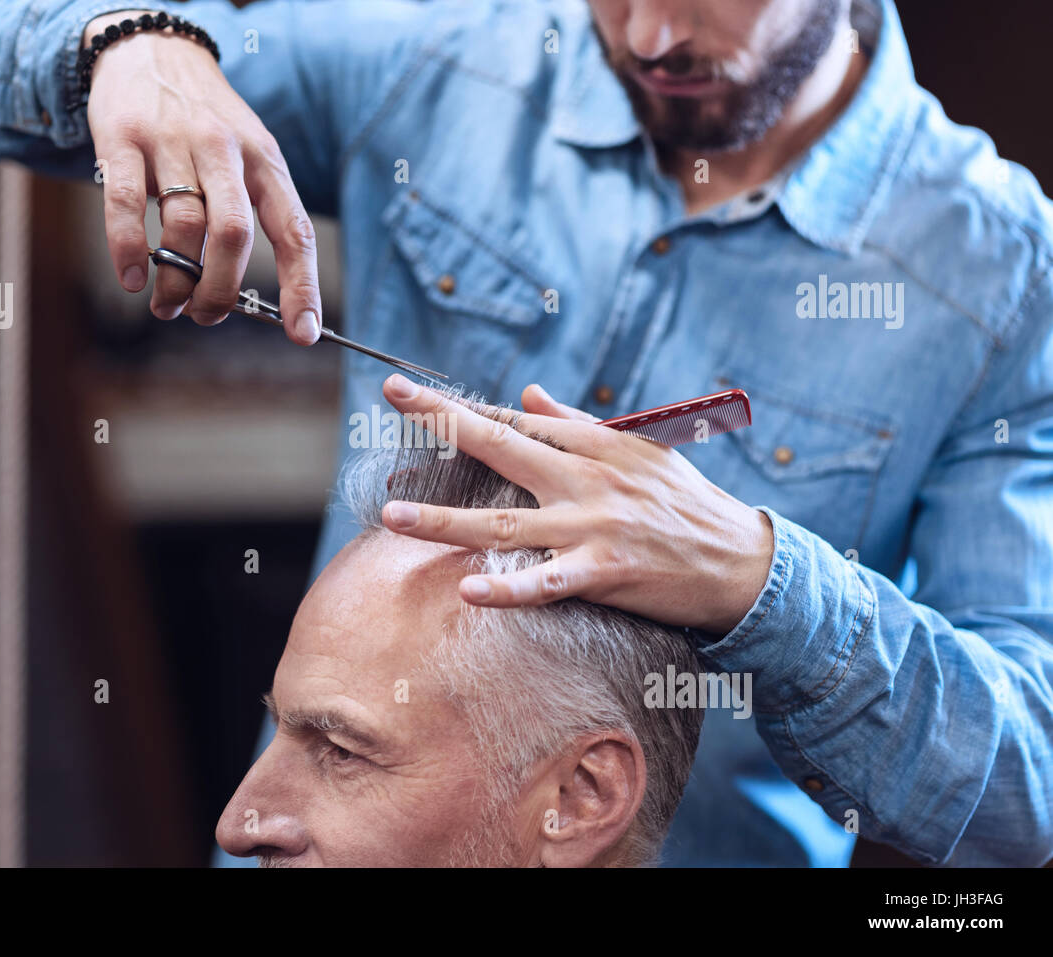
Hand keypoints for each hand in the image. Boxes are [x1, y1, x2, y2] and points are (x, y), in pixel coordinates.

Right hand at [84, 12, 321, 342]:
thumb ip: (250, 214)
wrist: (150, 49)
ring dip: (176, 281)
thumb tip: (244, 295)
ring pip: (183, 227)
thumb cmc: (204, 123)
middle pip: (234, 235)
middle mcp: (223, 149)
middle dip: (221, 291)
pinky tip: (131, 277)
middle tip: (206, 314)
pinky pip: (128, 205)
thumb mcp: (247, 154)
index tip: (303, 332)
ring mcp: (172, 142)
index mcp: (264, 160)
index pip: (293, 230)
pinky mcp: (122, 138)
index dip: (301, 286)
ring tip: (168, 304)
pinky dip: (129, 250)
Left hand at [377, 376, 774, 633]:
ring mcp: (594, 527)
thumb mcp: (640, 450)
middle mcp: (587, 479)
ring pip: (506, 523)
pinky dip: (510, 589)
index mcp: (594, 445)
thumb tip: (530, 394)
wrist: (742, 562)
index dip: (458, 404)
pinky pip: (547, 583)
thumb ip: (578, 424)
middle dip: (442, 420)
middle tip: (393, 398)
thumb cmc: (687, 504)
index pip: (514, 420)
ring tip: (394, 515)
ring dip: (446, 520)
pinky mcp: (606, 572)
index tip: (408, 389)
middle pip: (501, 446)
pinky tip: (469, 589)